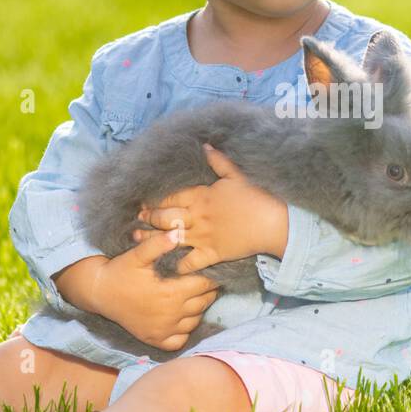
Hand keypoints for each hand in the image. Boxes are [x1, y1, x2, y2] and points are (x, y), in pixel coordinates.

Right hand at [92, 229, 220, 350]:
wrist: (99, 292)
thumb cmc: (121, 271)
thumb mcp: (138, 254)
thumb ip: (159, 244)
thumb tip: (178, 232)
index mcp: (171, 293)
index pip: (205, 285)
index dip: (211, 276)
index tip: (209, 269)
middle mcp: (171, 314)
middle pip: (204, 303)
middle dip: (208, 291)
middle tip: (204, 281)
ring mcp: (164, 330)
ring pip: (195, 320)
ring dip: (198, 309)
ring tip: (194, 296)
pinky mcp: (155, 339)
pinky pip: (180, 340)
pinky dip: (185, 330)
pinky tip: (181, 318)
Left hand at [132, 143, 288, 273]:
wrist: (273, 222)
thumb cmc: (256, 197)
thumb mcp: (236, 175)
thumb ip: (218, 162)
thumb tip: (205, 146)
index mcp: (201, 196)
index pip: (170, 197)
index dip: (154, 199)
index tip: (143, 201)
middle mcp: (197, 216)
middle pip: (165, 217)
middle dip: (149, 218)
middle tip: (138, 219)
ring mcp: (202, 237)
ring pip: (170, 239)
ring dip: (152, 240)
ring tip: (137, 240)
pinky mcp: (211, 254)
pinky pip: (188, 262)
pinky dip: (176, 265)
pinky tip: (165, 265)